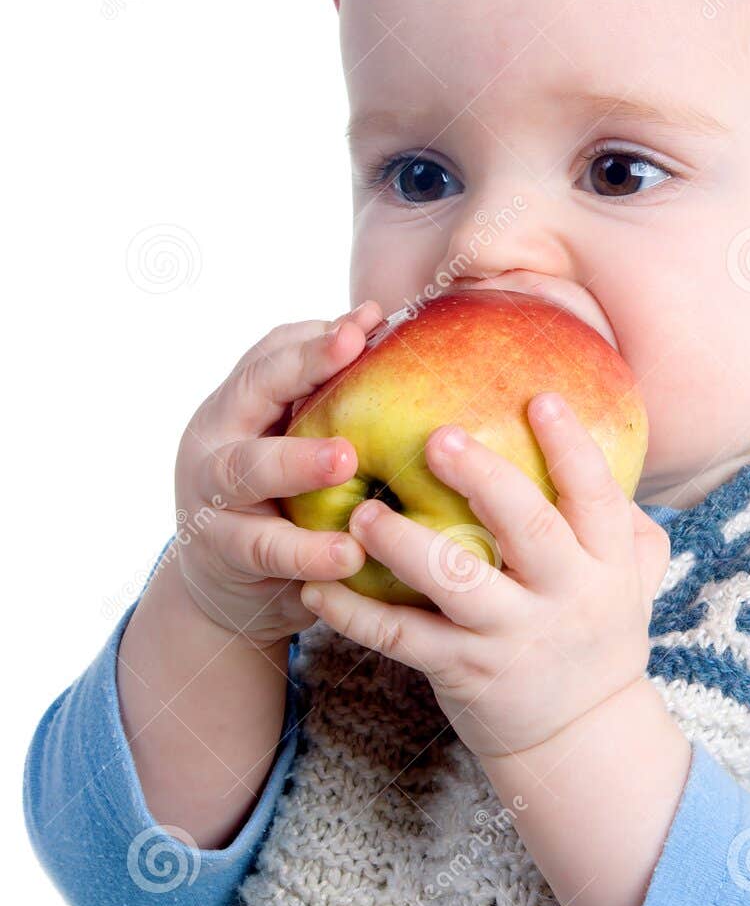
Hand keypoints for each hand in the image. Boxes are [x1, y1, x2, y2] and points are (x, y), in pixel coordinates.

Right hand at [170, 301, 383, 648]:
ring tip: (347, 459)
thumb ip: (327, 396)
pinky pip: (267, 547)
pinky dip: (307, 550)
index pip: (274, 353)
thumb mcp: (294, 442)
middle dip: (304, 365)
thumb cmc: (282, 498)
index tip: (370, 320)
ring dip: (298, 460)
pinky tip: (349, 553)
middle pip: (255, 388)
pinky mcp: (223, 550)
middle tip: (353, 347)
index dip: (319, 334)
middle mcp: (217, 437)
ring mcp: (212, 493)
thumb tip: (382, 324)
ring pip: (248, 469)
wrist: (226, 585)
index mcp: (240, 403)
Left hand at [299, 392, 672, 756]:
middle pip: (530, 528)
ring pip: (455, 583)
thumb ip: (628, 521)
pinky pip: (402, 638)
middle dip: (485, 480)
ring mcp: (512, 637)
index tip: (538, 397)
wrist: (579, 740)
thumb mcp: (633, 582)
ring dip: (404, 544)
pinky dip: (356, 613)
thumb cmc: (596, 637)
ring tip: (364, 511)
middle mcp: (565, 597)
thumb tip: (615, 442)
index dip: (570, 447)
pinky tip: (319, 589)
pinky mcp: (464, 672)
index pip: (597, 497)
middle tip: (437, 437)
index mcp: (607, 566)